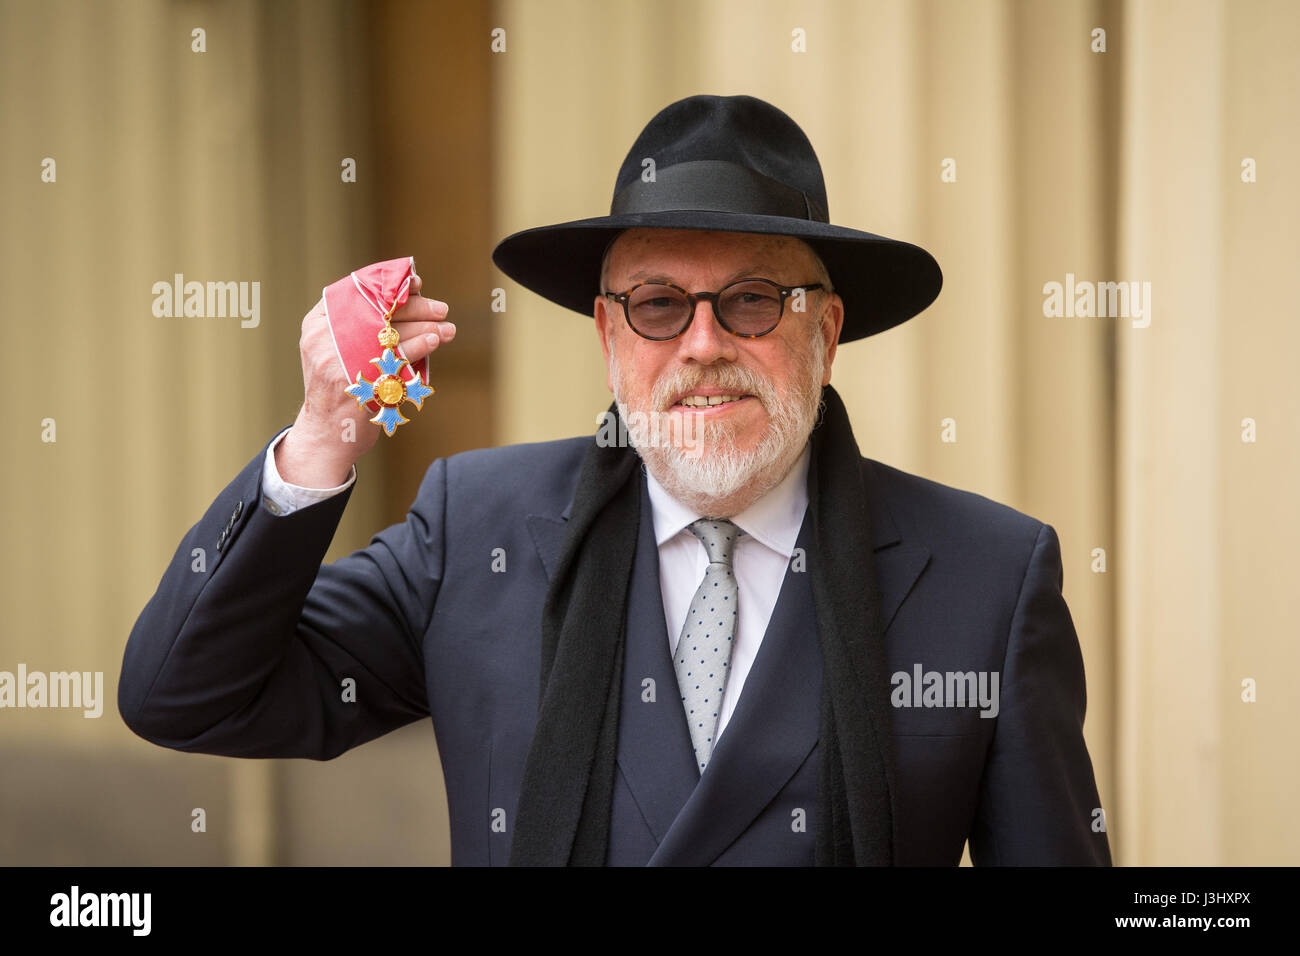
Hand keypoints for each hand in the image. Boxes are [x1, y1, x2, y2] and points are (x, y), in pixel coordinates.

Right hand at [277, 273, 455, 487]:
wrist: (326, 435)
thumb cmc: (344, 387)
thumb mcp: (338, 349)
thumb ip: (360, 325)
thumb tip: (410, 296)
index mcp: (318, 323)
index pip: (357, 291)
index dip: (390, 284)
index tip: (417, 284)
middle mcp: (324, 338)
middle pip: (378, 310)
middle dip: (416, 307)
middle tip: (442, 309)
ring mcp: (338, 360)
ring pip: (390, 332)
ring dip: (425, 327)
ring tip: (447, 329)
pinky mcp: (357, 382)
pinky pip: (395, 357)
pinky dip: (418, 345)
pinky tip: (434, 340)